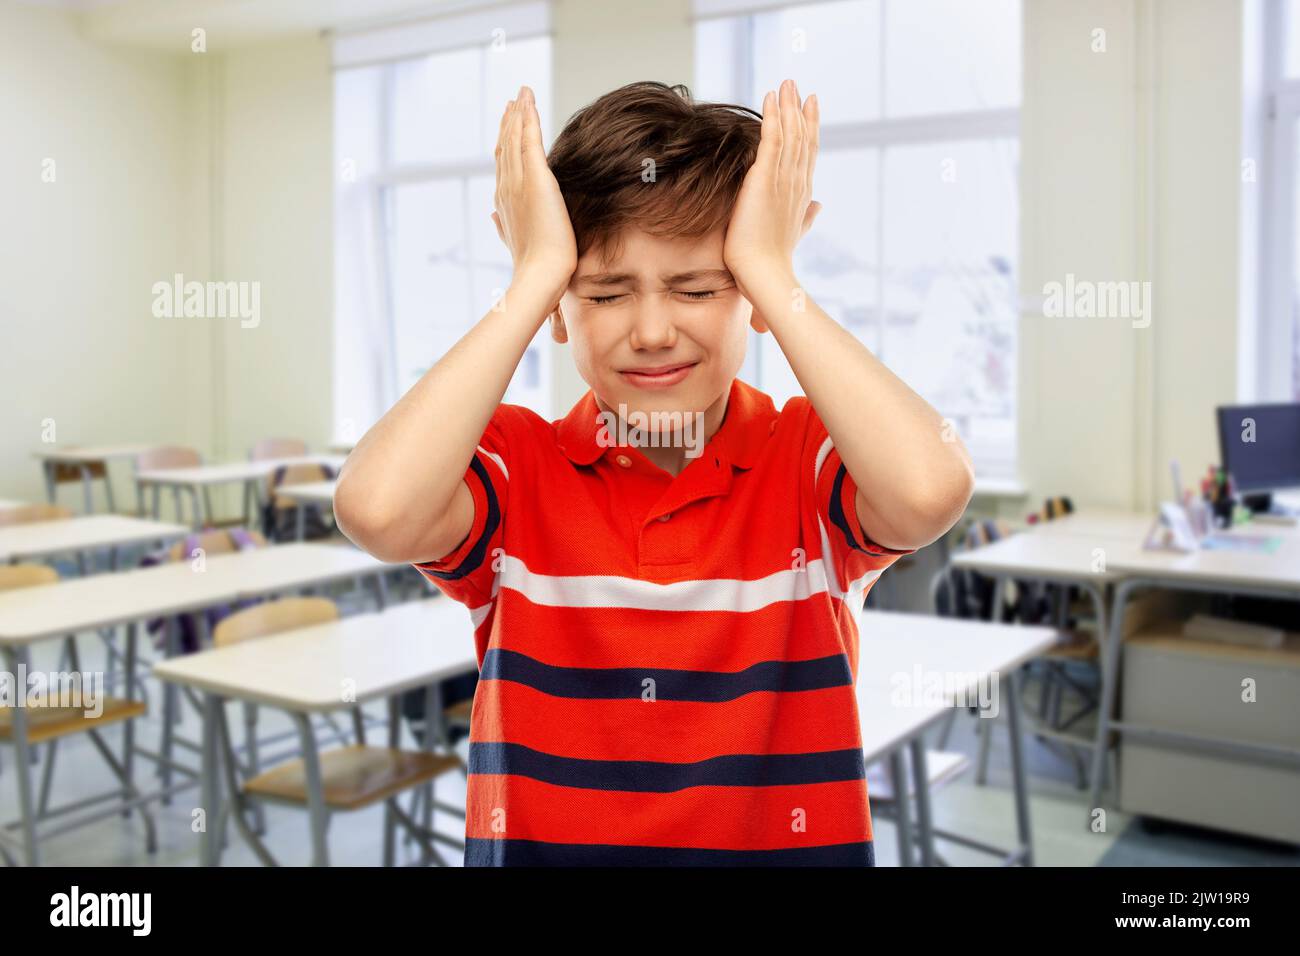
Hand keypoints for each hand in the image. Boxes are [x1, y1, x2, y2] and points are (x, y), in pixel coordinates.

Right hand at [491, 86, 576, 302]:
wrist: (540, 274)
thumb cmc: (535, 266)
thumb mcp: (514, 242)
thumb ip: (502, 225)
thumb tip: (492, 216)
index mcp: (503, 202)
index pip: (503, 165)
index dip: (503, 143)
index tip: (506, 125)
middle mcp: (506, 188)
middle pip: (505, 147)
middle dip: (509, 122)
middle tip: (512, 101)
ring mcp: (518, 182)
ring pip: (515, 139)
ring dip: (518, 114)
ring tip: (521, 94)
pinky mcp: (535, 179)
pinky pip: (529, 140)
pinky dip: (528, 118)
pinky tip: (528, 100)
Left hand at [723, 79, 821, 297]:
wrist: (765, 273)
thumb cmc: (774, 260)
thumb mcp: (794, 232)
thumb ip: (806, 216)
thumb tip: (819, 206)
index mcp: (802, 193)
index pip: (809, 153)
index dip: (811, 126)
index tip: (810, 104)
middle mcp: (797, 182)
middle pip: (802, 137)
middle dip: (799, 109)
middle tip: (796, 84)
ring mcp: (783, 179)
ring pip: (790, 133)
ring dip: (788, 106)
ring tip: (785, 83)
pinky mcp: (765, 178)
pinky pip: (772, 139)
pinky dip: (773, 116)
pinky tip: (771, 97)